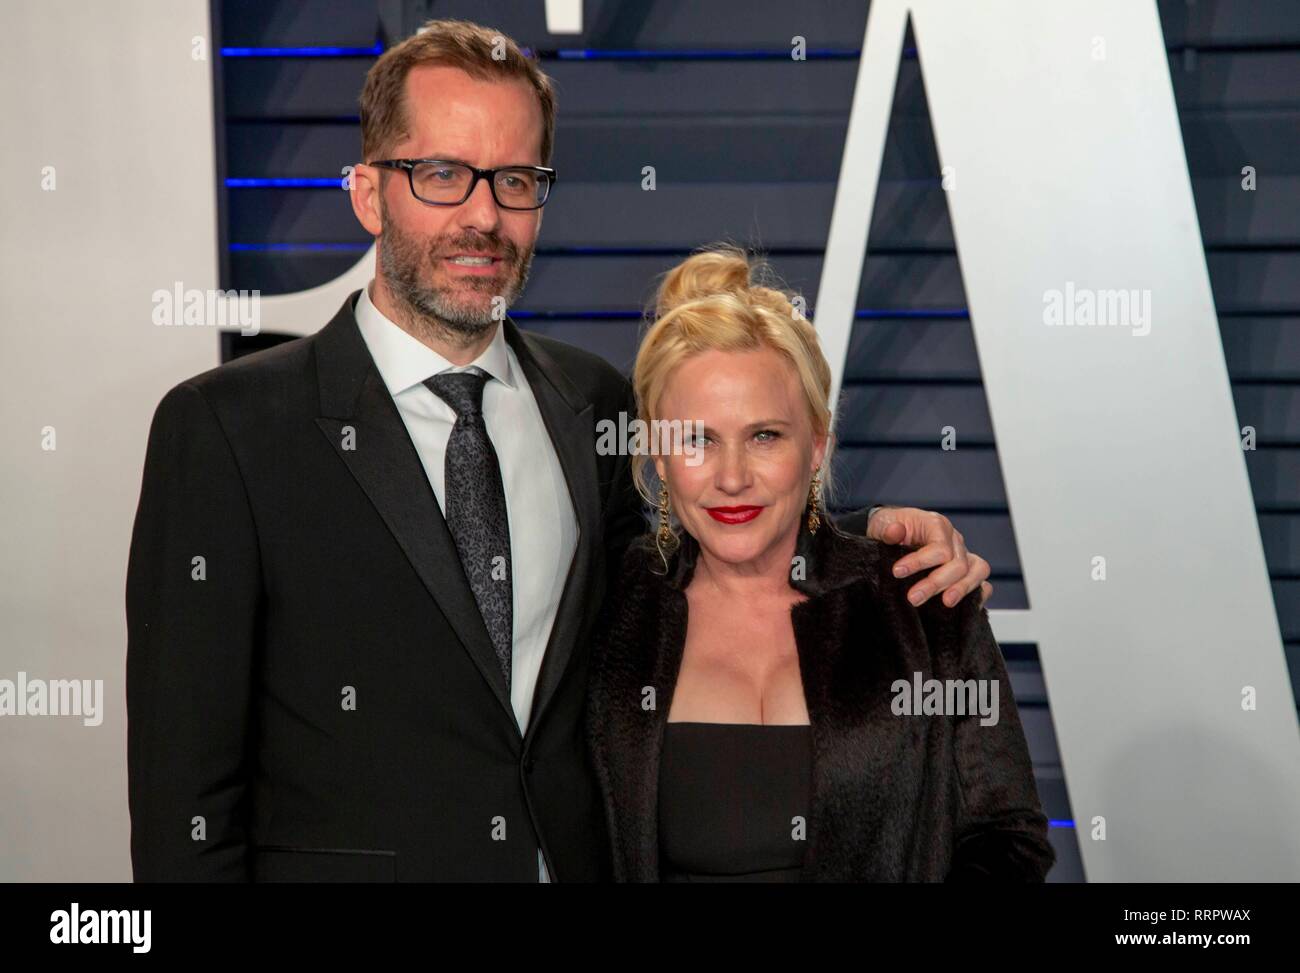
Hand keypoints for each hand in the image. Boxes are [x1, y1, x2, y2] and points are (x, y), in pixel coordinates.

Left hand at [866, 506, 992, 607]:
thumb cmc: (888, 527)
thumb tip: (895, 532)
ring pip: (976, 570)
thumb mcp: (881, 524)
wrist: (888, 532)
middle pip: (957, 564)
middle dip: (935, 583)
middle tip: (913, 598)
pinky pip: (982, 581)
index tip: (897, 573)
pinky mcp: (965, 570)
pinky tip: (966, 607)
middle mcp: (954, 539)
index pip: (940, 547)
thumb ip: (887, 529)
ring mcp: (963, 554)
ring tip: (945, 603)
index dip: (920, 562)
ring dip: (961, 589)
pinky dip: (979, 593)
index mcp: (936, 524)